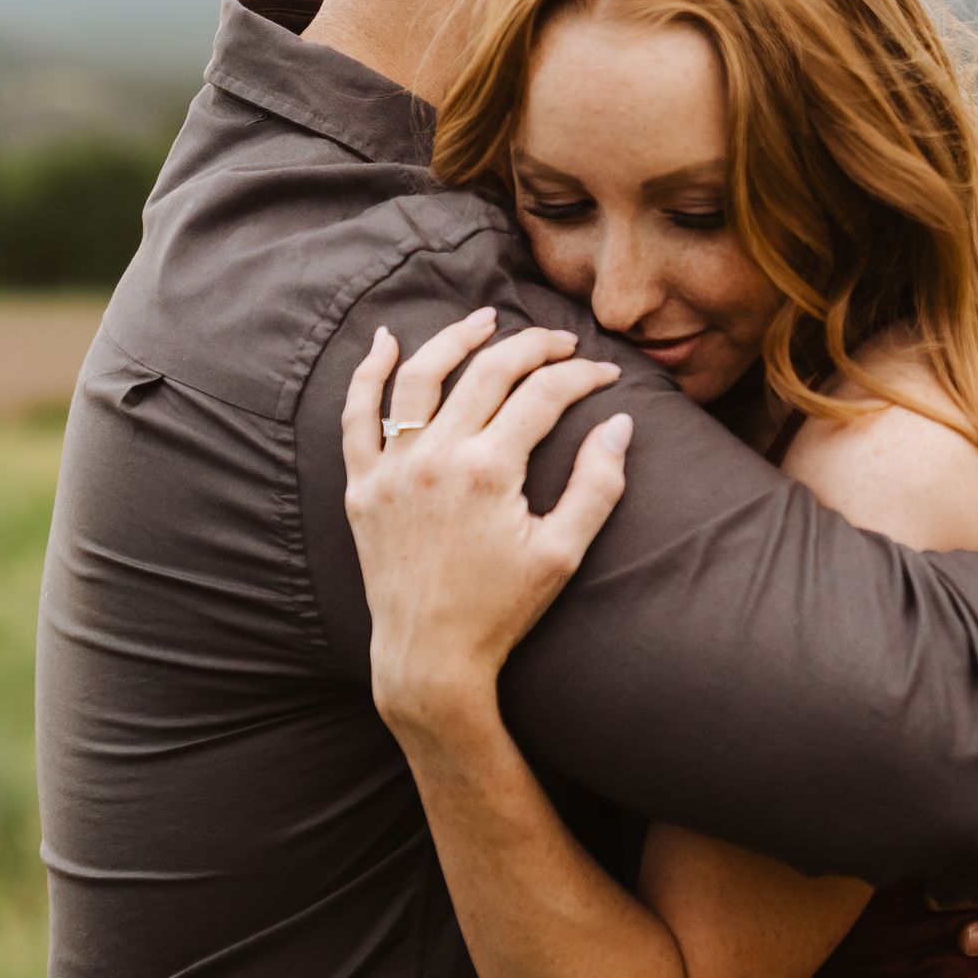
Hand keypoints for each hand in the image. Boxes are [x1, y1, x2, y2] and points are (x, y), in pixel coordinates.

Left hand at [341, 309, 632, 731]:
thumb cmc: (501, 611)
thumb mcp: (563, 553)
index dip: (581, 377)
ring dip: (455, 338)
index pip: (543, 396)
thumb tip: (622, 424)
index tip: (606, 375)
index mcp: (489, 471)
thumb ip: (596, 486)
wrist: (429, 658)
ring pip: (419, 376)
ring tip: (485, 319)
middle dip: (532, 348)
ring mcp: (392, 469)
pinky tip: (384, 341)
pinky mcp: (362, 486)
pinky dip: (366, 374)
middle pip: (488, 372)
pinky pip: (356, 416)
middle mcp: (436, 457)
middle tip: (561, 343)